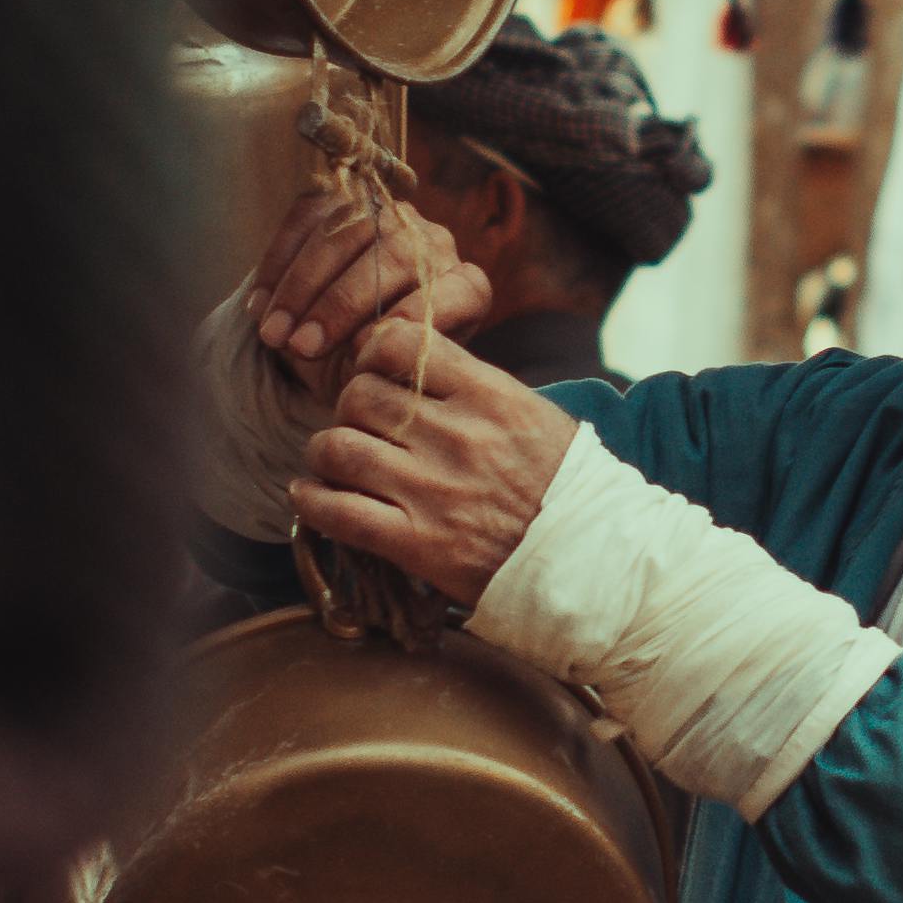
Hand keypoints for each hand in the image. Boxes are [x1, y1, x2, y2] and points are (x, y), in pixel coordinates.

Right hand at [248, 179, 493, 383]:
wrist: (339, 338)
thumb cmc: (372, 366)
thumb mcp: (386, 377)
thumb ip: (388, 363)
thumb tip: (366, 350)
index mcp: (465, 289)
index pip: (461, 291)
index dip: (417, 315)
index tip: (369, 348)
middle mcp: (434, 244)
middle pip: (392, 255)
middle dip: (340, 304)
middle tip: (302, 347)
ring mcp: (387, 215)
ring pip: (344, 232)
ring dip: (300, 287)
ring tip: (273, 334)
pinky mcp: (341, 200)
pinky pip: (306, 218)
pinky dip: (277, 264)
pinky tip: (258, 306)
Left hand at [288, 306, 578, 610]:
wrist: (590, 560)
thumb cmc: (560, 484)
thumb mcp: (528, 414)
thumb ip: (470, 386)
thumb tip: (408, 365)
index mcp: (488, 394)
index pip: (396, 343)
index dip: (371, 356)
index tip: (374, 375)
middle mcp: (457, 436)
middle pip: (358, 396)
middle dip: (349, 410)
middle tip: (360, 429)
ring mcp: (434, 490)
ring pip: (336, 448)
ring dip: (326, 454)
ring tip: (335, 464)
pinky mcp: (417, 543)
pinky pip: (337, 511)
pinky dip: (312, 501)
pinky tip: (312, 496)